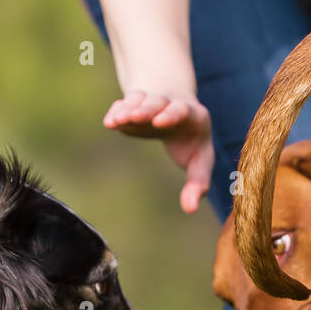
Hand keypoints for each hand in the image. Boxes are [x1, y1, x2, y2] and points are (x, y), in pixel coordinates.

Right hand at [104, 90, 212, 213]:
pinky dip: (117, 111)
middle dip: (146, 110)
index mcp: (193, 115)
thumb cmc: (191, 144)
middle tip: (134, 117)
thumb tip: (190, 209)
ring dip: (128, 109)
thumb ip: (198, 183)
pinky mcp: (133, 106)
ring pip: (140, 100)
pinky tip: (110, 123)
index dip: (171, 115)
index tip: (159, 122)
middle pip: (158, 102)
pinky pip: (124, 103)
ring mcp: (151, 101)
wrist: (175, 116)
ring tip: (117, 121)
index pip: (182, 110)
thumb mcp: (200, 162)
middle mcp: (171, 103)